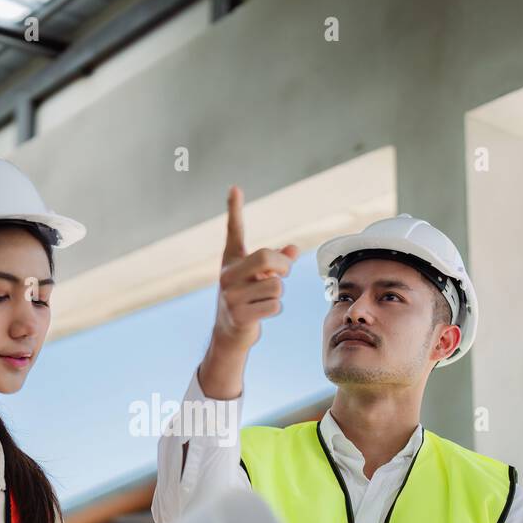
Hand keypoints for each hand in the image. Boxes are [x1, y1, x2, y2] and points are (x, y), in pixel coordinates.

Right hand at [213, 186, 298, 351]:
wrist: (228, 334)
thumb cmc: (246, 301)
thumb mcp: (258, 279)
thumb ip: (275, 264)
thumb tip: (294, 249)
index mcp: (231, 262)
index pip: (234, 232)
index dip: (234, 209)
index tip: (235, 188)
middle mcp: (227, 276)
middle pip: (267, 258)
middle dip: (283, 266)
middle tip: (284, 273)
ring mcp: (231, 296)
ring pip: (276, 286)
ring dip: (277, 294)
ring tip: (263, 300)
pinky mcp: (239, 315)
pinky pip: (274, 305)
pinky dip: (274, 309)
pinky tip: (262, 313)